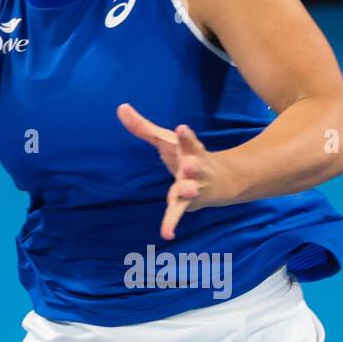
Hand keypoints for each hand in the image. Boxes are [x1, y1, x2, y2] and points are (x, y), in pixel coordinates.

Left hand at [116, 103, 224, 239]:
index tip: (182, 128)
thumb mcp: (166, 140)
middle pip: (195, 166)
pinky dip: (171, 223)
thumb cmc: (186, 155)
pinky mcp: (187, 204)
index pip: (188, 141)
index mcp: (190, 150)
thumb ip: (142, 127)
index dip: (185, 136)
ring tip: (186, 190)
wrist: (221, 181)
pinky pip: (178, 213)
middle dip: (193, 166)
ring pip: (191, 190)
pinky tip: (166, 234)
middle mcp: (196, 168)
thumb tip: (120, 107)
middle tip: (190, 164)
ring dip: (188, 190)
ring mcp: (194, 187)